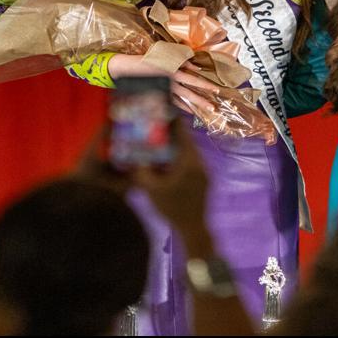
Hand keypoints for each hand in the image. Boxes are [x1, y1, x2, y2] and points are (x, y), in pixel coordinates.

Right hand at [108, 53, 220, 116]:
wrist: (129, 67)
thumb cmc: (149, 59)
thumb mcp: (167, 55)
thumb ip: (182, 61)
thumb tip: (196, 67)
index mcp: (173, 71)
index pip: (193, 80)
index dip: (205, 85)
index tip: (216, 89)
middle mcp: (170, 82)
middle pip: (190, 93)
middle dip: (202, 100)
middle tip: (213, 107)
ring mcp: (164, 90)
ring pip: (182, 100)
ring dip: (194, 105)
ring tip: (205, 111)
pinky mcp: (159, 94)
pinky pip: (173, 103)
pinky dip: (182, 107)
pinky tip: (190, 110)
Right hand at [130, 120, 211, 248]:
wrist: (194, 228)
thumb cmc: (172, 208)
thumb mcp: (151, 189)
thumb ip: (141, 170)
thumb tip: (133, 156)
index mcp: (189, 161)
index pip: (183, 134)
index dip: (173, 120)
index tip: (164, 109)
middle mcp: (200, 163)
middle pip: (187, 141)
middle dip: (173, 131)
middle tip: (158, 122)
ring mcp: (204, 172)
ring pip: (190, 152)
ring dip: (177, 145)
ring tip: (162, 138)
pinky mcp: (204, 181)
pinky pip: (192, 162)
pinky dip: (181, 156)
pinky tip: (169, 159)